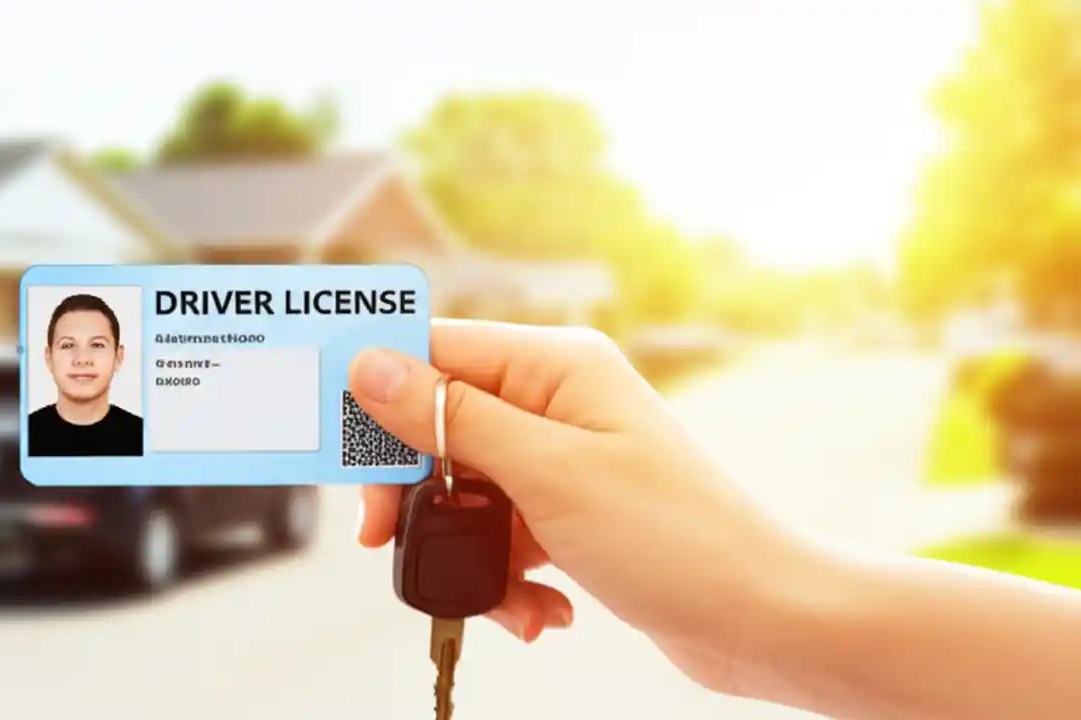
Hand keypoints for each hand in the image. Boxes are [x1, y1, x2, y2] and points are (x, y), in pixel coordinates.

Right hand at [348, 319, 811, 692]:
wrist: (762, 620)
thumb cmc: (674, 537)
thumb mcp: (548, 474)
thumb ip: (452, 417)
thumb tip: (370, 364)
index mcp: (555, 364)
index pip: (434, 349)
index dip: (374, 391)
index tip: (332, 444)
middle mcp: (557, 401)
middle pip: (438, 424)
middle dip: (413, 490)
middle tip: (381, 536)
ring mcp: (564, 459)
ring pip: (466, 490)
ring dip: (469, 550)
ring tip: (506, 597)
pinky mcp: (572, 513)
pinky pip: (504, 532)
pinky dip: (507, 577)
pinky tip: (541, 611)